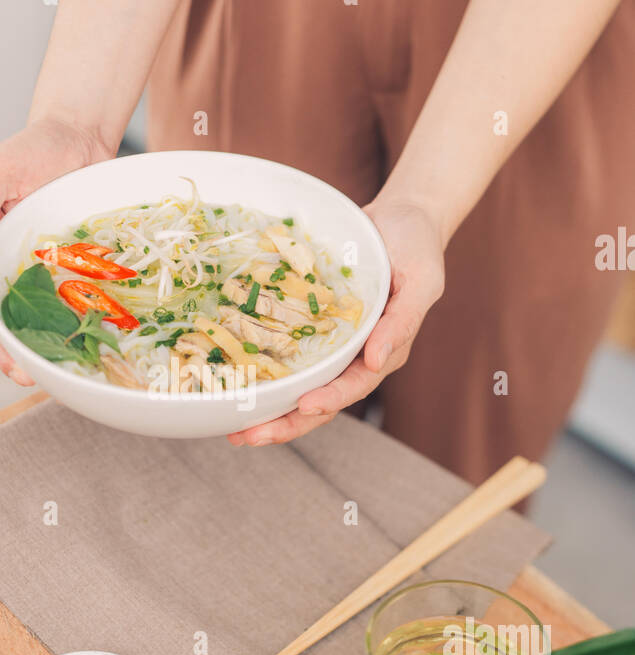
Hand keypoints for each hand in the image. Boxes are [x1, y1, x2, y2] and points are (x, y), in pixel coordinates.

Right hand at [0, 117, 113, 383]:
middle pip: (13, 314)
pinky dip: (86, 323)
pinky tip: (92, 345)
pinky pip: (86, 298)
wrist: (81, 134)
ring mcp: (57, 267)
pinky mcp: (88, 265)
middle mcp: (23, 264)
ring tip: (53, 373)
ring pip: (49, 316)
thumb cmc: (32, 148)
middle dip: (11, 347)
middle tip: (20, 373)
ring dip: (47, 345)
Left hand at [227, 198, 445, 446]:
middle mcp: (356, 356)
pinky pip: (287, 355)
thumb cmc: (417, 247)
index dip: (330, 399)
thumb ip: (402, 321)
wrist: (401, 219)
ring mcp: (333, 346)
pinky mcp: (313, 329)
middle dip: (285, 423)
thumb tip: (376, 360)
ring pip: (299, 387)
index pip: (355, 385)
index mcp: (384, 350)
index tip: (303, 406)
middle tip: (247, 436)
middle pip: (320, 400)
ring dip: (268, 410)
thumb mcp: (422, 279)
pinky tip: (233, 381)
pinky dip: (263, 372)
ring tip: (233, 426)